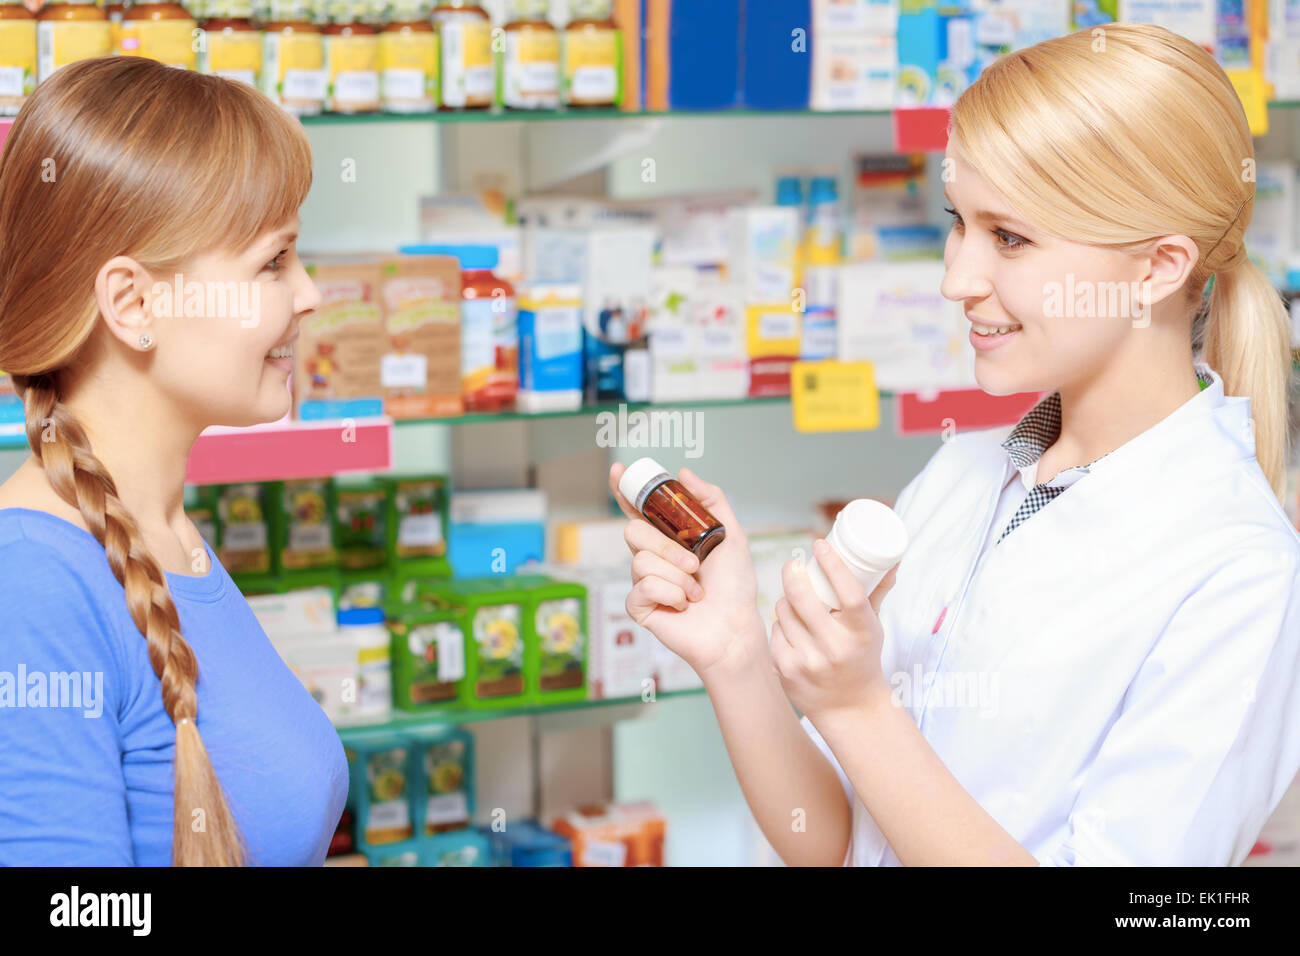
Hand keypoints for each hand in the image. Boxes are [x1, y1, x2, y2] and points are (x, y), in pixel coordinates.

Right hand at [609, 462, 762, 680]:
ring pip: (640, 561)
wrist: (735, 627)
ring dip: (677, 576)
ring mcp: (644, 581)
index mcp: (670, 537)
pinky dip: (670, 594)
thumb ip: (711, 501)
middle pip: (633, 531)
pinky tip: (683, 605)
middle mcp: (653, 556)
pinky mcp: (639, 606)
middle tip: (695, 564)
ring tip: (696, 591)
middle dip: (667, 547)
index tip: (618, 472)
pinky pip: (643, 588)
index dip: (624, 490)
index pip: (639, 509)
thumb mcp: (731, 536)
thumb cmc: (735, 586)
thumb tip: (683, 473)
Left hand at [769, 537, 898, 722]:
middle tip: (793, 564)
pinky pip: (776, 631)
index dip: (833, 564)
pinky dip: (781, 623)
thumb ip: (877, 592)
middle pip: (804, 597)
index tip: (820, 544)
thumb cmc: (862, 657)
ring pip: (784, 611)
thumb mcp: (873, 627)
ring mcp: (809, 661)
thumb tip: (891, 559)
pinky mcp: (787, 670)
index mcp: (862, 632)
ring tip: (795, 598)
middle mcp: (835, 647)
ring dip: (786, 598)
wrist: (850, 707)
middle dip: (792, 573)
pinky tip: (790, 625)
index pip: (849, 592)